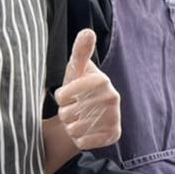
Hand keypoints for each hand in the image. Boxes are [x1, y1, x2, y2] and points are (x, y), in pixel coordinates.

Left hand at [54, 30, 121, 150]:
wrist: (89, 115)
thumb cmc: (78, 89)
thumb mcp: (75, 70)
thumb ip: (80, 52)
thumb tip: (87, 31)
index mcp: (102, 80)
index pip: (66, 94)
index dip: (60, 97)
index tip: (62, 96)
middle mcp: (113, 98)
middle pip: (69, 114)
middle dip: (65, 114)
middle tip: (72, 109)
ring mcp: (115, 117)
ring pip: (75, 129)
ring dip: (70, 127)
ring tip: (77, 120)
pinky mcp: (114, 135)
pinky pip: (84, 142)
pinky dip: (79, 139)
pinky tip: (84, 131)